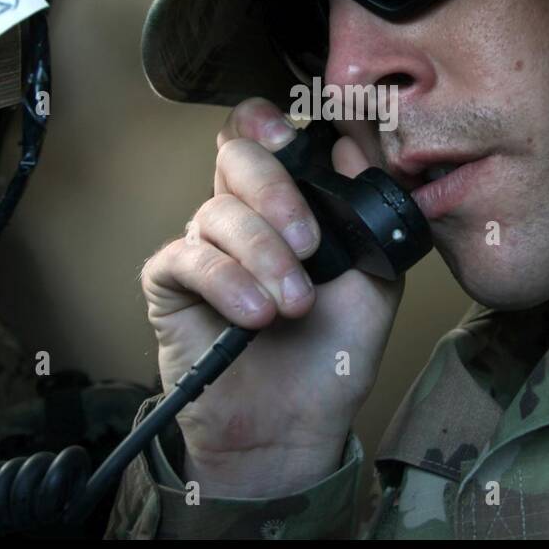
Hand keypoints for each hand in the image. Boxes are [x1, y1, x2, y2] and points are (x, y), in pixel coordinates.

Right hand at [139, 98, 402, 496]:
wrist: (295, 426)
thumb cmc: (333, 353)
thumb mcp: (376, 278)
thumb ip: (371, 213)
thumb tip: (353, 145)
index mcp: (288, 201)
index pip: (265, 135)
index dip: (270, 122)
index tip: (290, 135)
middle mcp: (242, 214)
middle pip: (237, 155)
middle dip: (276, 192)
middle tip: (310, 246)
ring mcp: (204, 245)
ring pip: (219, 210)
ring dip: (264, 255)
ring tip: (294, 305)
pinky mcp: (172, 284)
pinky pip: (189, 259)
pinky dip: (227, 281)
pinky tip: (255, 314)